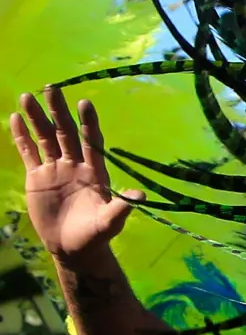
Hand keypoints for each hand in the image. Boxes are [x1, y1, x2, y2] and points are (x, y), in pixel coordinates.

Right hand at [11, 88, 137, 262]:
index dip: (89, 123)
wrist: (73, 247)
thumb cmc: (97, 234)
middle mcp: (75, 164)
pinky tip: (15, 118)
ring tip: (27, 97)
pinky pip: (28, 152)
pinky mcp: (37, 177)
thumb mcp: (110, 222)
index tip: (85, 103)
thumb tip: (141, 195)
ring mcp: (55, 169)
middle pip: (66, 132)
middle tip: (51, 87)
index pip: (91, 140)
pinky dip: (21, 136)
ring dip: (37, 118)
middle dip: (58, 111)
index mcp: (95, 170)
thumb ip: (122, 207)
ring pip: (45, 138)